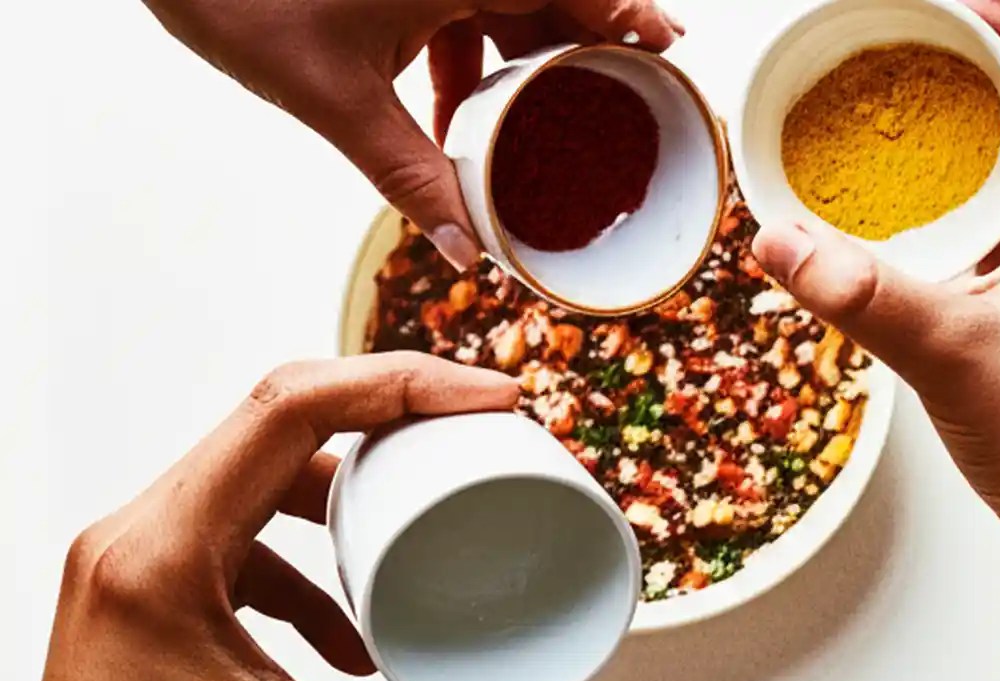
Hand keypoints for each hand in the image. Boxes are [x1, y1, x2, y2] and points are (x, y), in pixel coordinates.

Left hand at [34, 352, 557, 680]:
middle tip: (474, 428)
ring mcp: (134, 562)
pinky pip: (239, 537)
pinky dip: (307, 562)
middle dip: (389, 418)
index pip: (289, 408)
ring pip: (259, 474)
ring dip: (348, 493)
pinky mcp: (146, 593)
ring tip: (419, 525)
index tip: (487, 399)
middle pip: (279, 421)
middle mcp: (136, 538)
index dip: (401, 383)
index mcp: (159, 556)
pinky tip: (349, 630)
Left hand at [142, 0, 682, 269]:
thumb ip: (409, 176)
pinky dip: (470, 56)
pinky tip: (460, 112)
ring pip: (505, 5)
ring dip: (522, 61)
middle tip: (614, 103)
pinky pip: (462, 9)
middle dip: (581, 49)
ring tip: (542, 124)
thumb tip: (469, 251)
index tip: (670, 47)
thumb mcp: (337, 101)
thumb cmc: (242, 0)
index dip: (630, 11)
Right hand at [753, 1, 999, 680]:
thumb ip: (858, 293)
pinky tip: (899, 216)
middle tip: (913, 55)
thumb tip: (778, 239)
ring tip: (899, 118)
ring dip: (967, 137)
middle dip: (982, 73)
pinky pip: (993, 224)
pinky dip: (951, 200)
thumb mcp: (949, 349)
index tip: (958, 9)